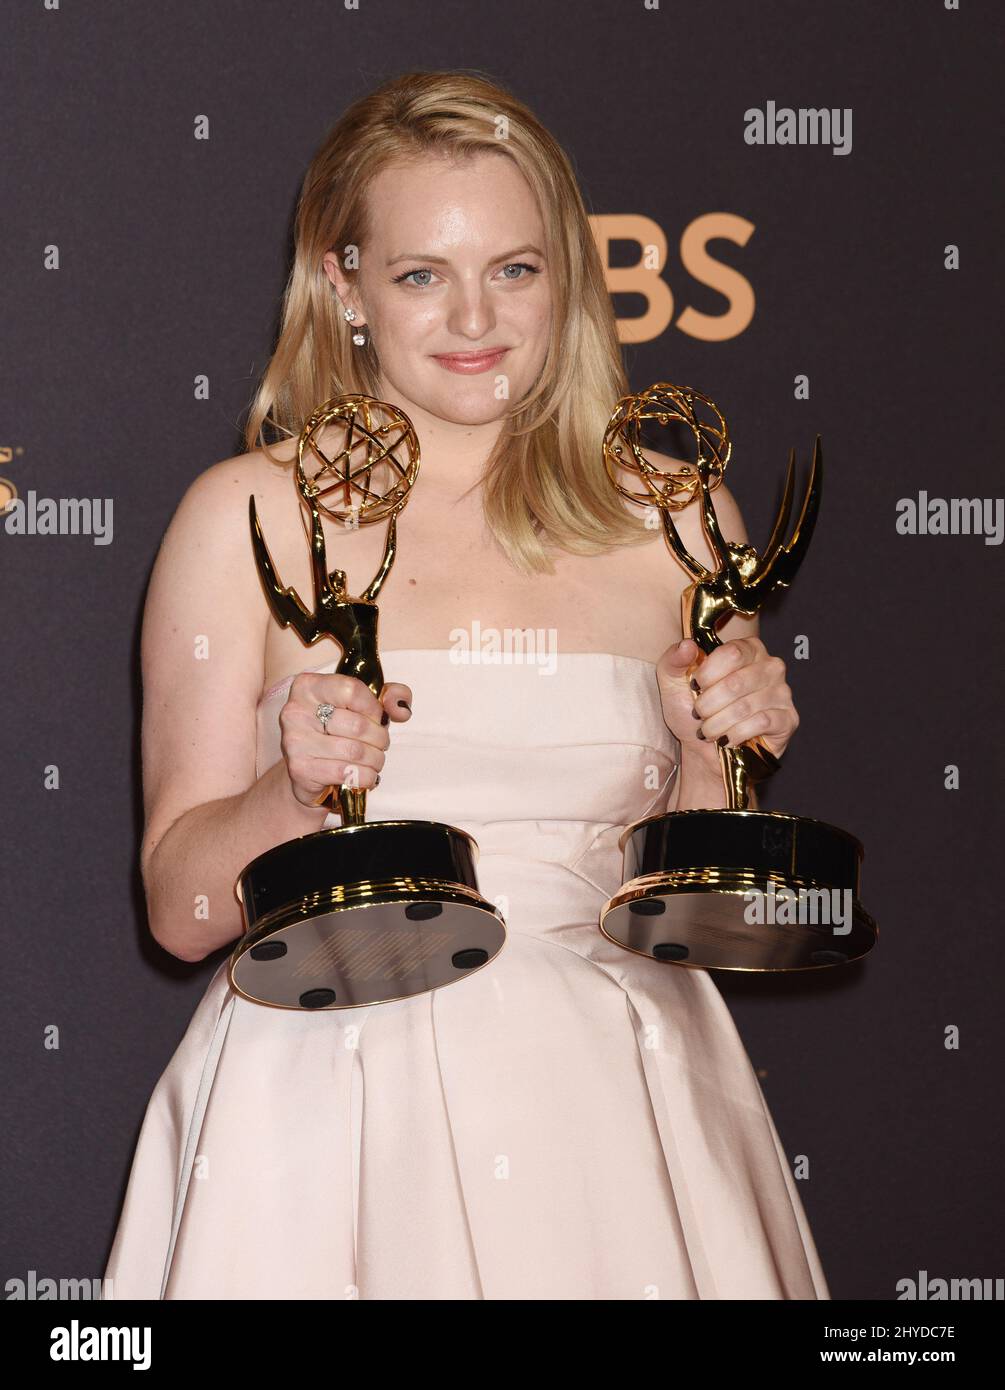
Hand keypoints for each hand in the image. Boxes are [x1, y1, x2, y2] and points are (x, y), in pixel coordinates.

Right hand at [279, 671, 412, 808]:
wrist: (308, 772)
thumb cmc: (337, 732)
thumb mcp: (361, 705)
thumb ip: (388, 696)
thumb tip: (402, 708)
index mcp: (308, 687)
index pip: (352, 690)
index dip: (374, 707)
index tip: (377, 717)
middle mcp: (295, 711)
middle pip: (357, 725)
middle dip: (380, 739)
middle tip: (379, 744)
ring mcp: (295, 741)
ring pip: (355, 752)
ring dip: (375, 760)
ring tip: (374, 760)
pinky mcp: (300, 769)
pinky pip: (347, 773)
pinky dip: (365, 777)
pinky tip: (364, 774)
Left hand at [655, 636, 797, 758]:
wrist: (703, 750)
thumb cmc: (692, 711)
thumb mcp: (673, 683)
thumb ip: (674, 660)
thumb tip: (687, 646)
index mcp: (747, 649)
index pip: (731, 653)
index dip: (707, 674)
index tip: (695, 687)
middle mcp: (770, 666)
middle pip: (736, 683)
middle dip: (708, 705)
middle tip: (699, 714)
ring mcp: (782, 693)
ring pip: (745, 707)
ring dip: (717, 724)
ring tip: (709, 730)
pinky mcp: (788, 719)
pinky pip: (761, 723)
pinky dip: (735, 735)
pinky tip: (727, 739)